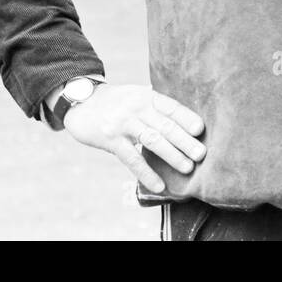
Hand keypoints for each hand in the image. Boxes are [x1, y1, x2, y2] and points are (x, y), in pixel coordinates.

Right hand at [62, 83, 206, 193]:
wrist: (81, 102)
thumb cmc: (116, 102)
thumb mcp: (136, 96)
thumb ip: (155, 108)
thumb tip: (184, 125)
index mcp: (145, 96)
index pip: (170, 107)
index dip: (186, 118)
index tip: (200, 130)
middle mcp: (136, 108)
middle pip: (165, 125)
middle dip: (185, 141)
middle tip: (201, 154)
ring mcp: (123, 124)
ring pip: (152, 140)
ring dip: (172, 155)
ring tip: (187, 168)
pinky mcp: (110, 140)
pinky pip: (132, 159)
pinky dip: (147, 173)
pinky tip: (159, 185)